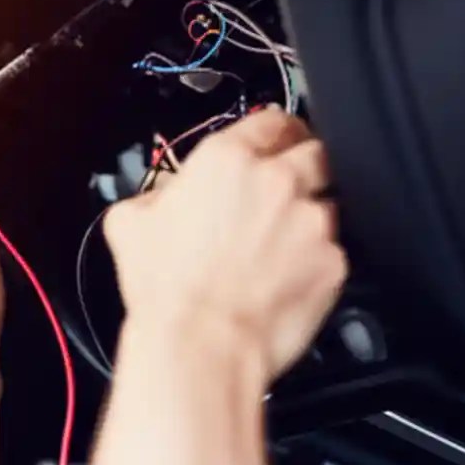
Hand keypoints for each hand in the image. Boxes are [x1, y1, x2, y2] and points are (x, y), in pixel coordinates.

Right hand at [102, 106, 347, 380]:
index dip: (272, 131)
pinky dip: (316, 259)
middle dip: (301, 167)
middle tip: (282, 192)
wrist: (200, 345)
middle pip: (314, 151)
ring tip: (281, 245)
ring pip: (328, 202)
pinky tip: (287, 276)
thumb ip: (158, 192)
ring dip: (309, 216)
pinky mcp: (334, 262)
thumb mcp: (130, 223)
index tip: (272, 142)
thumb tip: (169, 193)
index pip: (272, 119)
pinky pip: (334, 250)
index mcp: (228, 160)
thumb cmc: (165, 289)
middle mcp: (279, 181)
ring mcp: (313, 221)